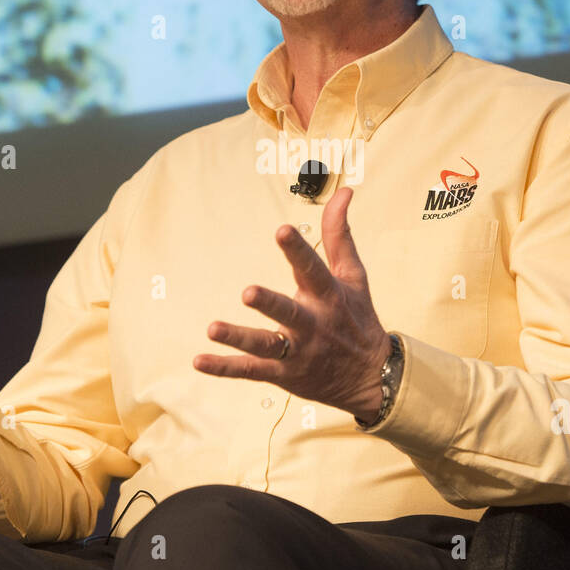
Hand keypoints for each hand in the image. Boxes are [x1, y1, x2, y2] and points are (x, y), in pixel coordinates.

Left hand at [193, 186, 391, 420]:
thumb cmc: (357, 318)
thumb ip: (340, 234)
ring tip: (213, 329)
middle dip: (269, 304)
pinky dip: (225, 368)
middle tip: (248, 292)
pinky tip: (199, 361)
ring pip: (265, 345)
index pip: (312, 269)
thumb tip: (343, 191)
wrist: (370, 377)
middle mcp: (313, 324)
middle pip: (288, 312)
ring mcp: (297, 352)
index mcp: (329, 296)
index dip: (297, 250)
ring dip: (239, 339)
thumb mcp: (353, 276)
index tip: (282, 230)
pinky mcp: (284, 374)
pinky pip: (251, 370)